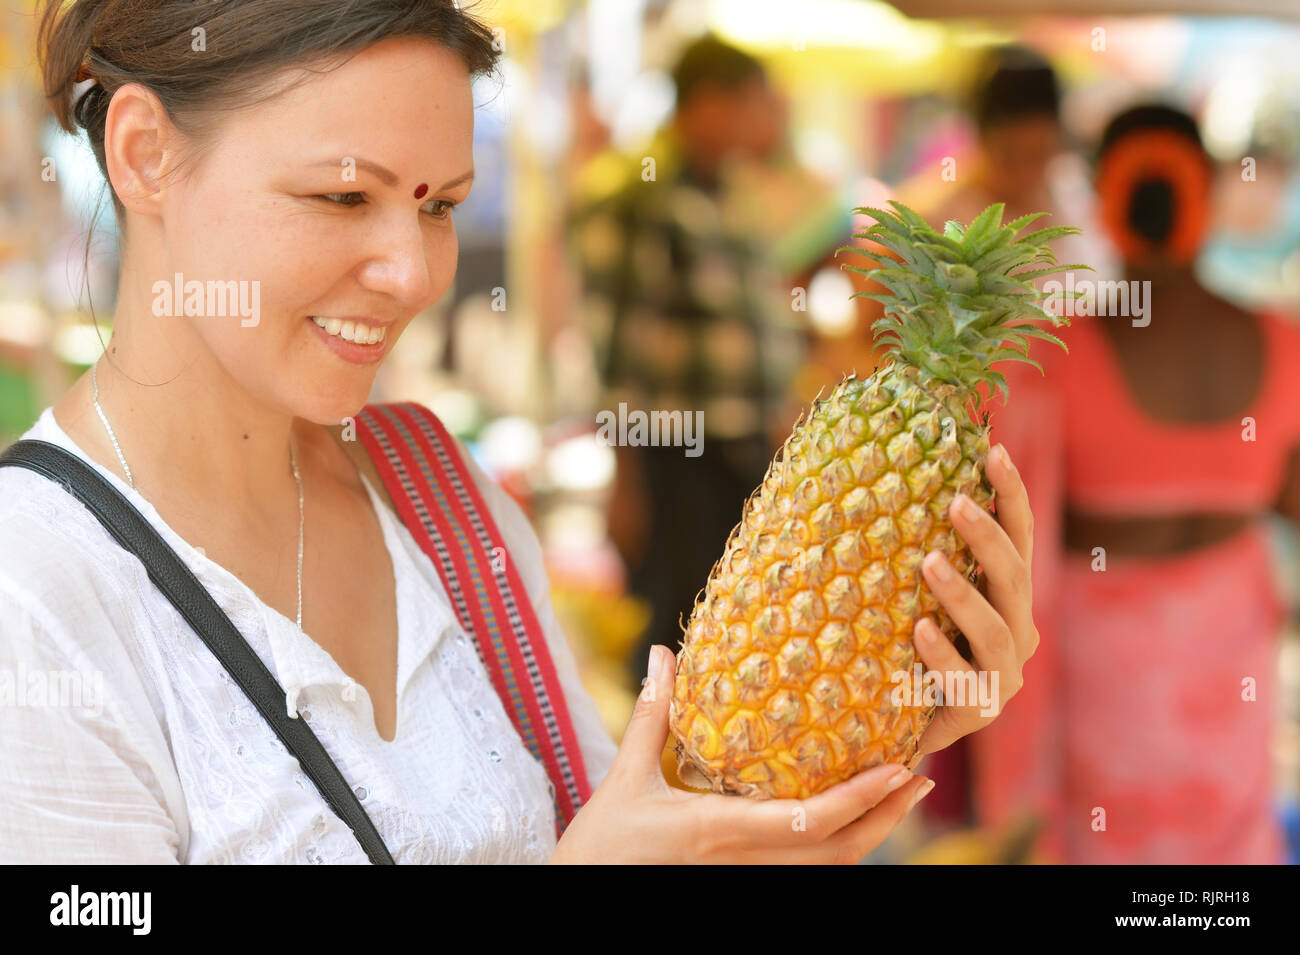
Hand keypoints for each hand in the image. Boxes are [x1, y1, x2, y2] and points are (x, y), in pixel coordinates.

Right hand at [551, 645, 934, 863]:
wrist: (577, 897)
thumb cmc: (598, 845)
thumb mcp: (624, 777)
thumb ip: (652, 716)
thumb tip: (664, 655)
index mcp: (718, 830)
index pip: (808, 823)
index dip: (860, 799)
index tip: (898, 768)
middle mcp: (741, 864)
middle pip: (836, 855)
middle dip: (885, 818)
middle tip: (920, 777)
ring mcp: (743, 882)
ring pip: (826, 871)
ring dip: (869, 835)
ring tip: (898, 794)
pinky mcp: (738, 886)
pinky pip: (802, 874)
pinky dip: (836, 849)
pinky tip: (847, 822)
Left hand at [909, 442, 1038, 765]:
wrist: (898, 726)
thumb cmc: (907, 647)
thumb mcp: (917, 593)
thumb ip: (924, 552)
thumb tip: (889, 480)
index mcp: (1009, 596)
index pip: (1019, 536)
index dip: (1011, 494)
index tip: (995, 449)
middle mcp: (1017, 632)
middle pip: (1014, 576)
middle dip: (988, 536)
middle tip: (956, 502)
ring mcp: (1003, 675)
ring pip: (995, 628)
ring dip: (963, 592)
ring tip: (929, 562)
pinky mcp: (978, 710)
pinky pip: (963, 678)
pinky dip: (942, 653)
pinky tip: (921, 631)